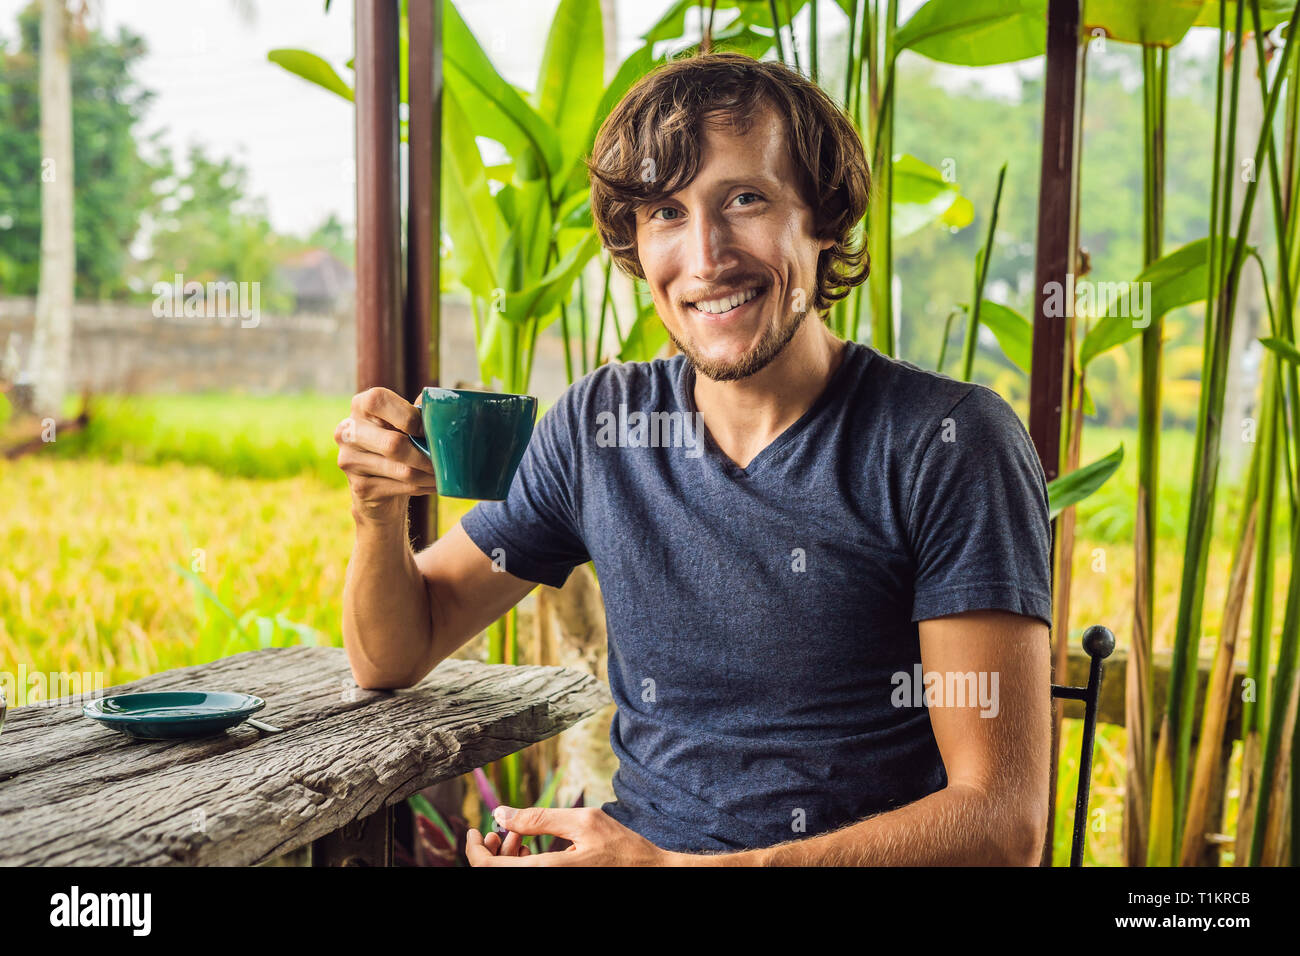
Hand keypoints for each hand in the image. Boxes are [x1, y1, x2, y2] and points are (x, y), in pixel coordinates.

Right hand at [335, 387, 436, 522]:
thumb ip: (417, 411)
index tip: (426, 430)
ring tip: (445, 473)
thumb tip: (440, 409)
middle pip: (392, 444)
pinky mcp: (361, 487)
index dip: (408, 415)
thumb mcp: (403, 423)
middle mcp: (347, 432)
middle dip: (425, 455)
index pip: (378, 400)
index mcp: (360, 406)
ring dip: (430, 474)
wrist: (376, 485)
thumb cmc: (396, 442)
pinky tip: (434, 484)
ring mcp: (350, 460)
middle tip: (445, 459)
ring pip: (402, 470)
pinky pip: (403, 487)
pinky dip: (424, 486)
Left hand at [465, 806, 672, 866]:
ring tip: (521, 832)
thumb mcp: (582, 822)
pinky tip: (532, 845)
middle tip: (502, 826)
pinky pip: (528, 877)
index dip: (474, 851)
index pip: (489, 870)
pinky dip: (522, 862)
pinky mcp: (557, 883)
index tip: (473, 830)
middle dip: (492, 848)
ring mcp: (552, 885)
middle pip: (497, 873)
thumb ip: (539, 818)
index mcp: (546, 872)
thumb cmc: (620, 846)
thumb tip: (500, 813)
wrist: (648, 872)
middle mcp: (546, 882)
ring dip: (508, 854)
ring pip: (512, 875)